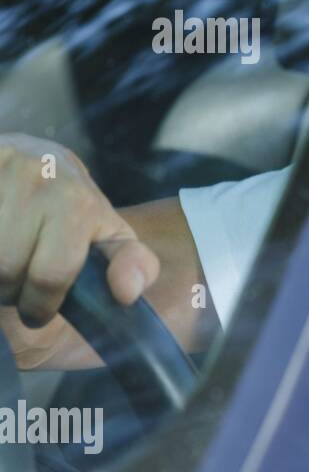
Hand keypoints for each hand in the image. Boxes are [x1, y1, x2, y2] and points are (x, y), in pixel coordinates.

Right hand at [0, 134, 158, 338]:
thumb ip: (133, 264)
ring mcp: (1, 167)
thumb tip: (127, 293)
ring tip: (3, 265)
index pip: (50, 275)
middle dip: (8, 289)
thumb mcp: (111, 233)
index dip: (40, 304)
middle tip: (15, 285)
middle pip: (5, 268)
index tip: (37, 313)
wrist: (34, 158)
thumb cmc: (74, 206)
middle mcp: (37, 178)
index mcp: (76, 201)